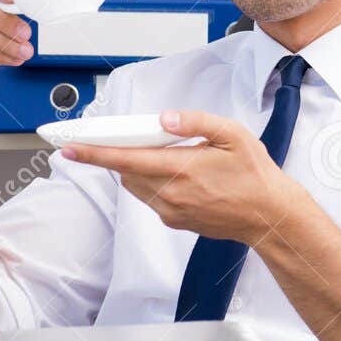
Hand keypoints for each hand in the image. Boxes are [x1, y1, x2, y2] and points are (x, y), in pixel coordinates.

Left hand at [61, 110, 318, 245]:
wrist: (269, 217)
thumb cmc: (255, 175)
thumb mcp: (234, 135)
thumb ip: (197, 122)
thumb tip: (166, 119)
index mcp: (182, 169)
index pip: (125, 159)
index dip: (94, 153)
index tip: (70, 147)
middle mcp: (171, 194)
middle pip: (126, 171)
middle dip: (118, 154)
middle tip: (121, 138)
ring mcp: (172, 211)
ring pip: (136, 185)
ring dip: (135, 168)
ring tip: (157, 153)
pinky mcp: (176, 221)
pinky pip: (151, 198)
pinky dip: (151, 182)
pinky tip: (175, 172)